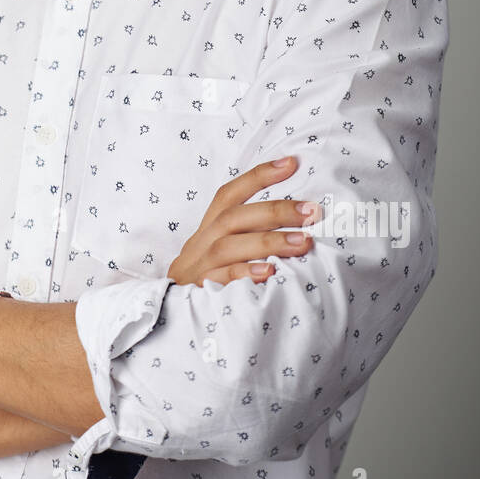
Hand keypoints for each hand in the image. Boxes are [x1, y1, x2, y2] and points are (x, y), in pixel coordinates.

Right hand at [167, 156, 318, 286]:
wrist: (168, 315)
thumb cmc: (208, 277)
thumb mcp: (220, 250)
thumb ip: (247, 234)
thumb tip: (296, 217)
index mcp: (208, 229)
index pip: (229, 195)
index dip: (258, 176)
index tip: (291, 163)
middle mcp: (201, 243)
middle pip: (233, 218)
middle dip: (275, 211)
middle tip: (312, 211)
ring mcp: (198, 268)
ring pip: (228, 246)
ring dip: (269, 242)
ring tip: (303, 242)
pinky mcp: (199, 293)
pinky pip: (220, 280)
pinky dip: (245, 273)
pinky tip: (271, 272)